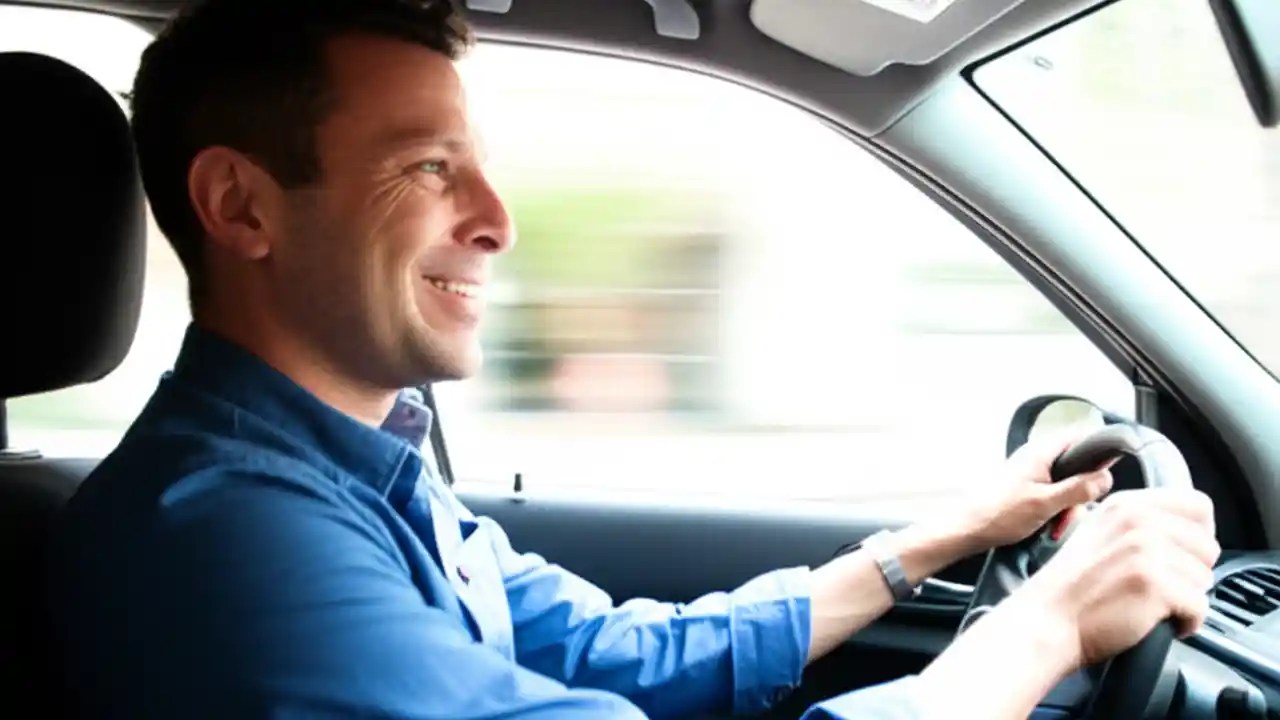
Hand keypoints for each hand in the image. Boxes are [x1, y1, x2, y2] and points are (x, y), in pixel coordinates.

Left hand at [958, 429, 1114, 551]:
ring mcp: (1032, 472)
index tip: (1106, 473)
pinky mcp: (1028, 487)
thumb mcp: (1046, 502)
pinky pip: (1054, 494)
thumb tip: (1106, 477)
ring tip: (1057, 525)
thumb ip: (1078, 489)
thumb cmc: (1000, 514)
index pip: (1081, 436)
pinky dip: (1056, 510)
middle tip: (1073, 511)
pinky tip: (1050, 527)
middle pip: (1078, 465)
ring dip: (1068, 505)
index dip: (1098, 451)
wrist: (969, 529)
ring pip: (1067, 483)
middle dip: (1081, 490)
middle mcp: (1037, 457)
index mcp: (1041, 452)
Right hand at [1020, 487, 1219, 666]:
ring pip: (1206, 578)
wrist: (1047, 620)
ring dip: (1187, 599)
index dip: (1200, 535)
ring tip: (1155, 605)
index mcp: (1127, 505)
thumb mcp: (1099, 533)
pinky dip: (1186, 622)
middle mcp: (1139, 520)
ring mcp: (1146, 550)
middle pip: (1208, 545)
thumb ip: (1140, 524)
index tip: (1185, 556)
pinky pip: (1200, 607)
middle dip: (1193, 572)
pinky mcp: (1155, 584)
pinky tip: (1161, 622)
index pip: (1198, 505)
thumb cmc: (1072, 588)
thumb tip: (1190, 534)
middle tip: (1163, 587)